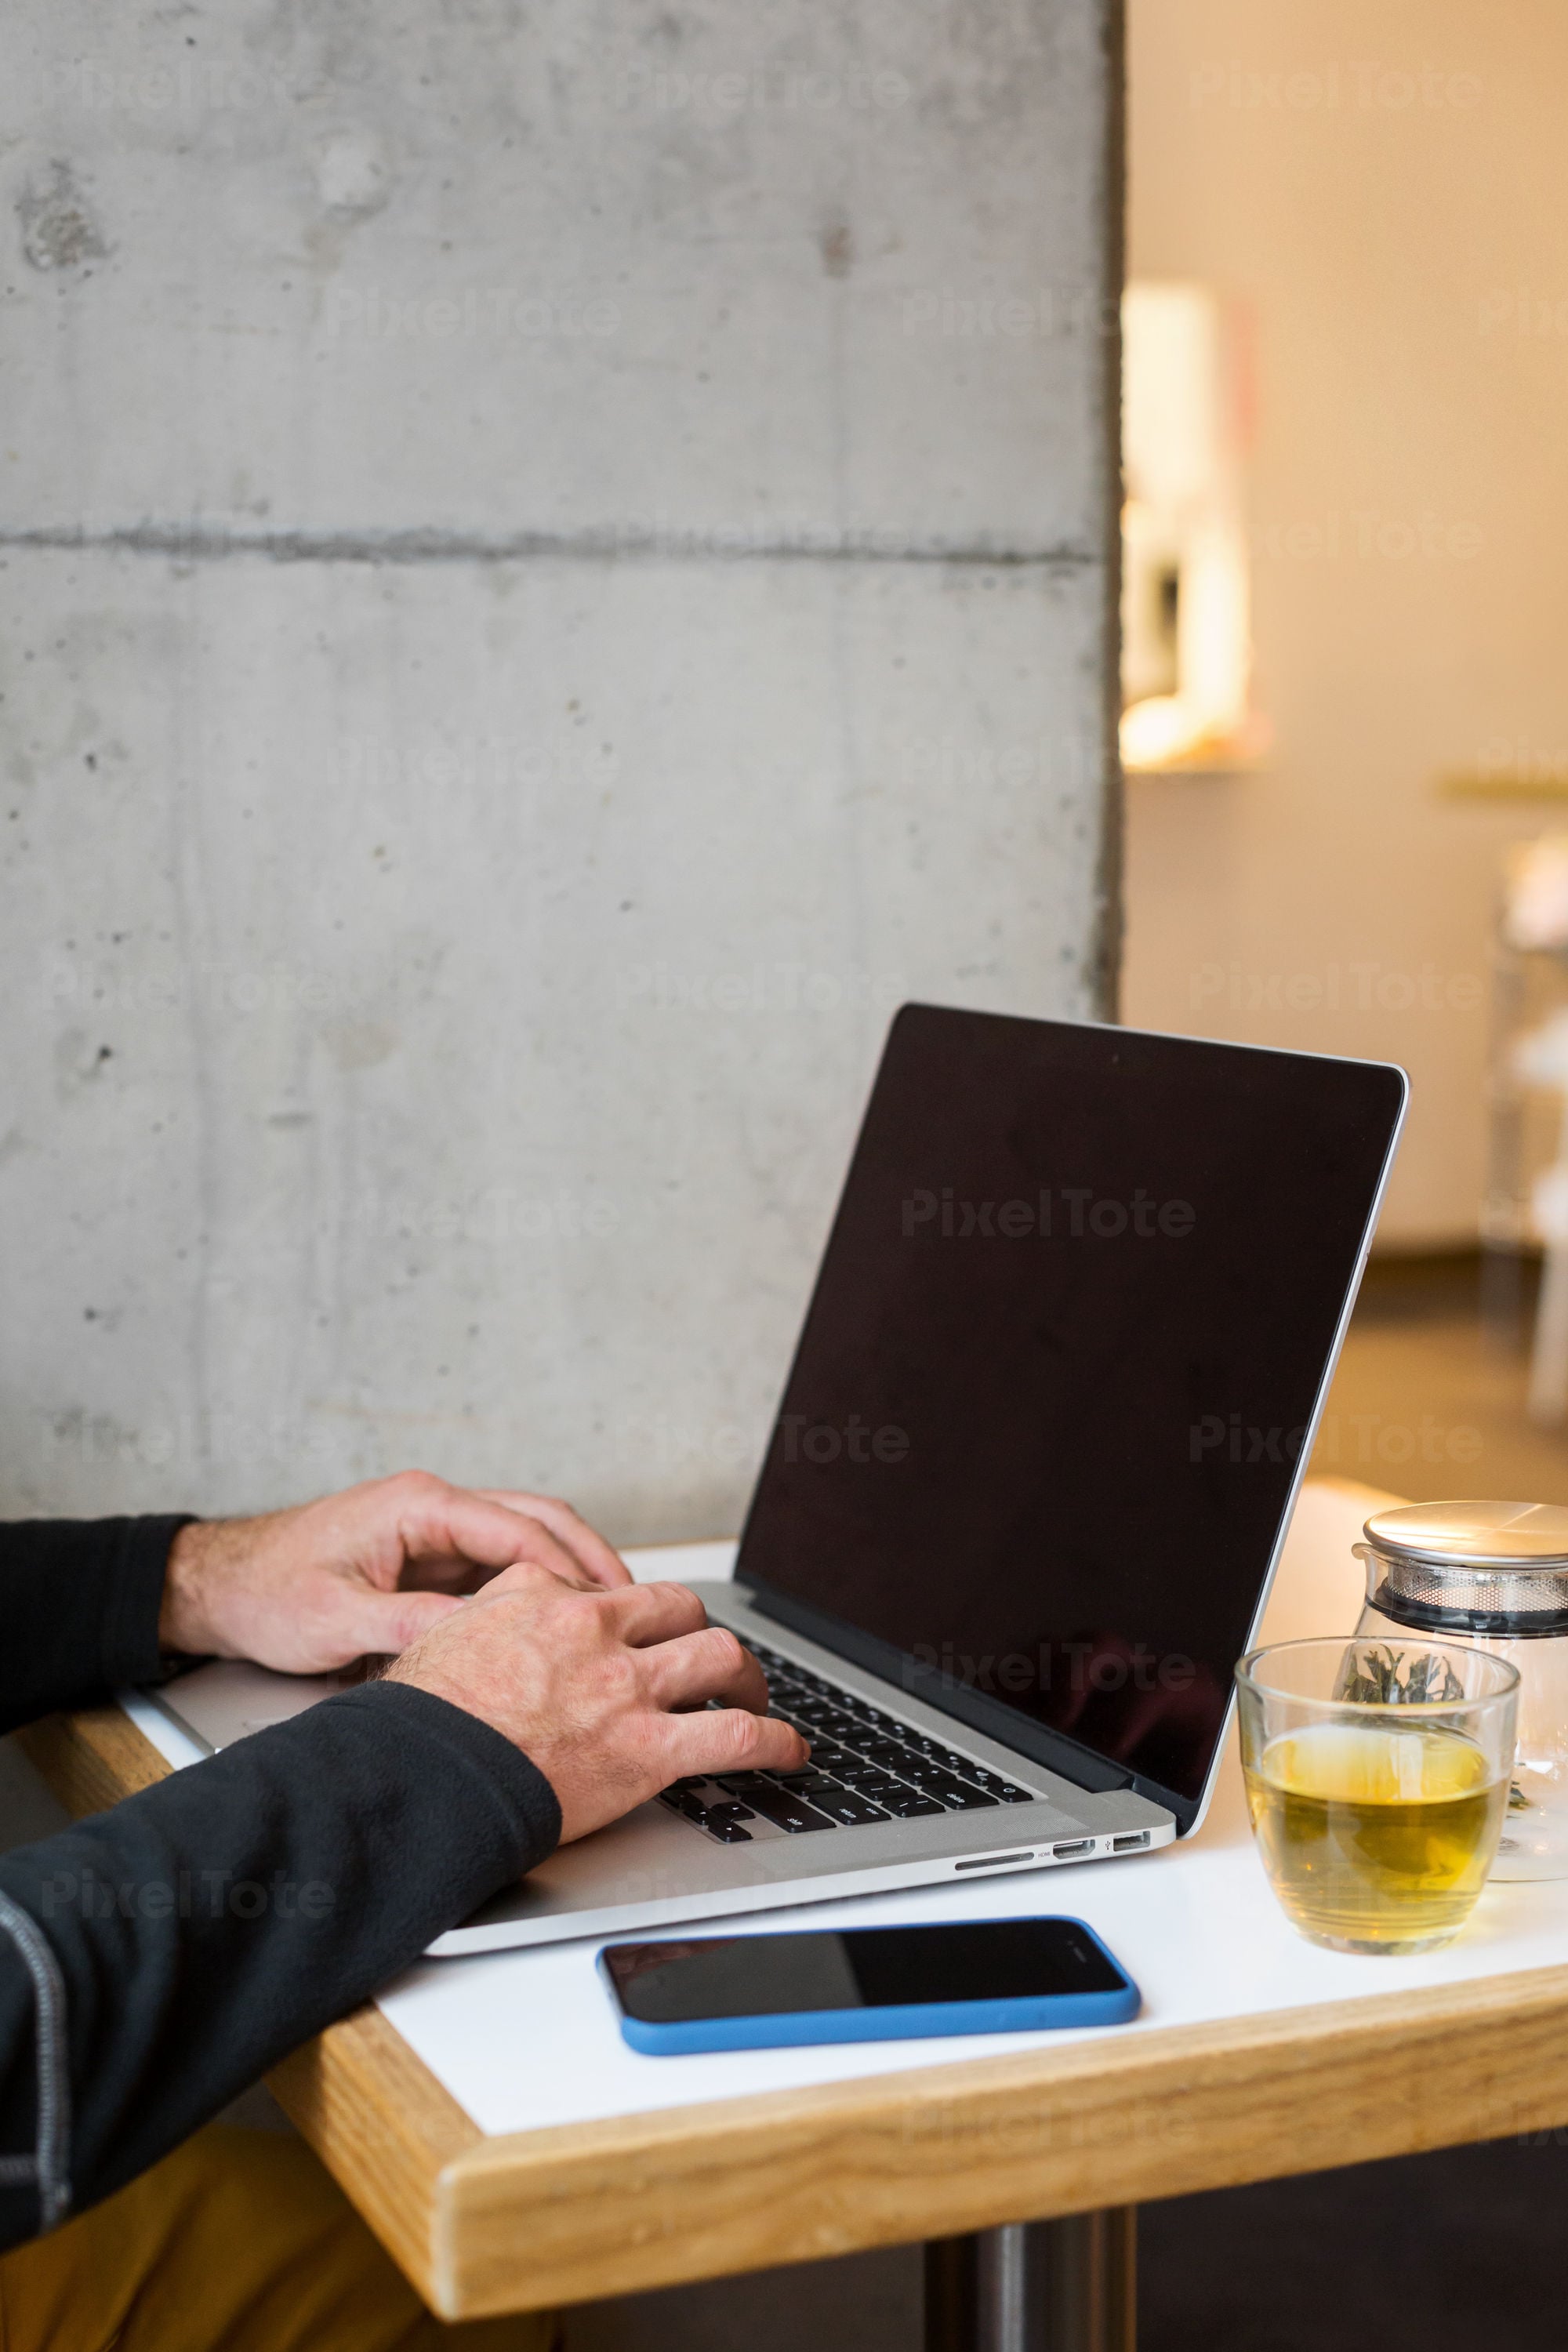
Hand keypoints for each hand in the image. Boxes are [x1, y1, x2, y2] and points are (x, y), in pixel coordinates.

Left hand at [159, 1471, 630, 1673]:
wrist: (224, 1587)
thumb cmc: (268, 1590)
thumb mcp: (337, 1617)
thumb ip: (410, 1626)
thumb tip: (479, 1644)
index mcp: (419, 1505)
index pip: (517, 1529)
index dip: (567, 1571)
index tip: (604, 1608)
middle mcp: (436, 1508)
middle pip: (539, 1521)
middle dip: (592, 1560)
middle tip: (635, 1604)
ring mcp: (438, 1532)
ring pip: (529, 1541)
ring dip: (572, 1574)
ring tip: (615, 1616)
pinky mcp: (434, 1560)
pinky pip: (503, 1568)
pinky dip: (540, 1591)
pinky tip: (562, 1626)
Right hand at [385, 1566, 808, 1840]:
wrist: (416, 1780)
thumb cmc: (418, 1723)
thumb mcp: (444, 1634)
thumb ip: (491, 1612)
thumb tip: (508, 1608)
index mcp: (543, 1598)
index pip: (609, 1591)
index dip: (631, 1619)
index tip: (641, 1639)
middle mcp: (595, 1631)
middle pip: (679, 1609)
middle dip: (699, 1633)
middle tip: (710, 1661)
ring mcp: (626, 1688)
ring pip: (721, 1655)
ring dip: (748, 1676)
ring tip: (755, 1695)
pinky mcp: (649, 1750)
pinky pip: (738, 1735)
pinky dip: (776, 1741)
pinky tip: (791, 1752)